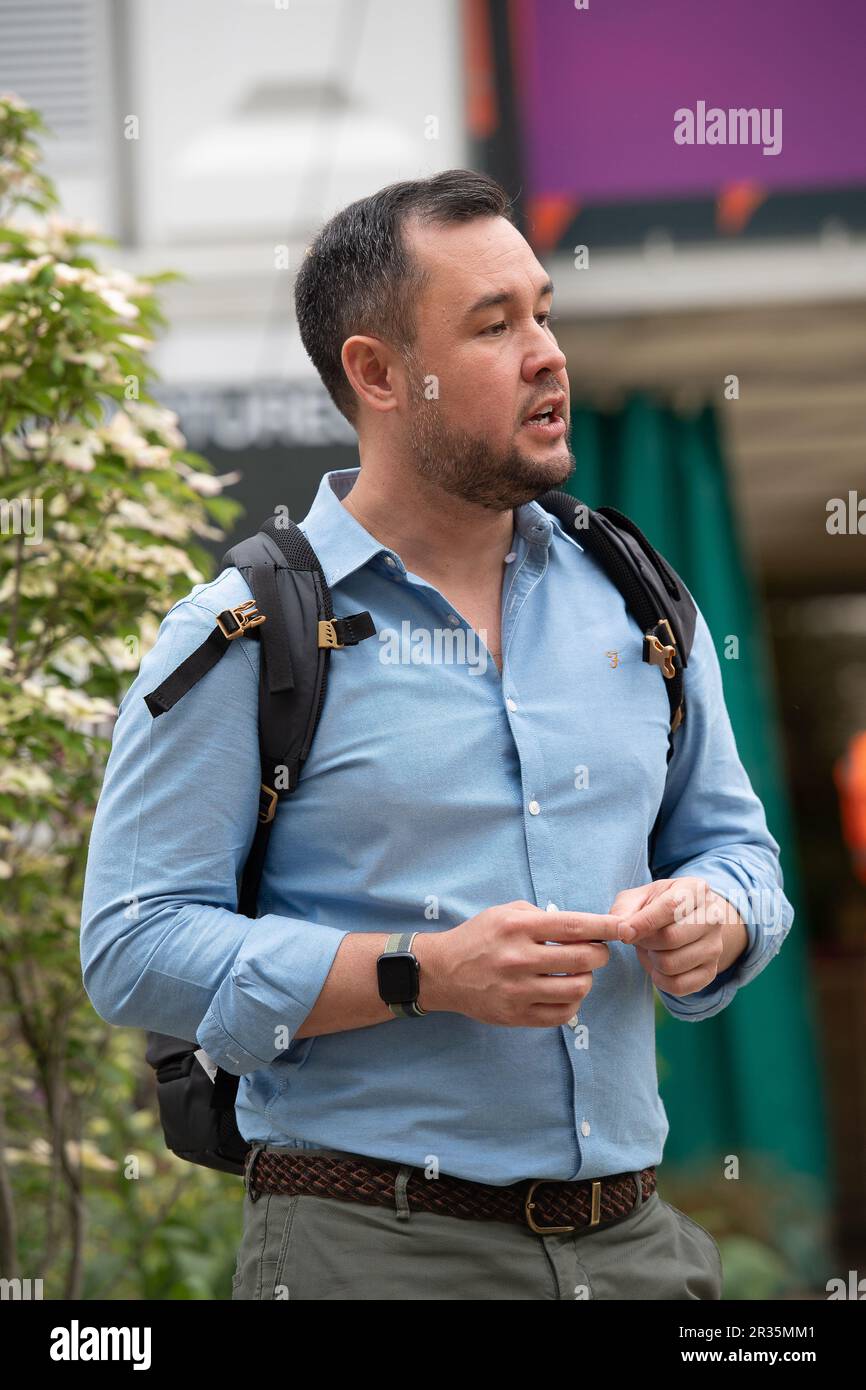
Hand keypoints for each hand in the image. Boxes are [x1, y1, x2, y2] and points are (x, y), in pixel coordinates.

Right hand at [415, 900, 631, 1026]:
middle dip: (600, 954)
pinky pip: (562, 1014)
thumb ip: (542, 917)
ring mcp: (517, 991)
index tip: (626, 927)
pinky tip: (563, 993)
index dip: (606, 927)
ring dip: (585, 980)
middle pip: (583, 960)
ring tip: (576, 973)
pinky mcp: (516, 1016)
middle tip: (596, 952)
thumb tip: (582, 927)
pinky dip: (571, 1003)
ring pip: (577, 989)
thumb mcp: (505, 913)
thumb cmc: (479, 937)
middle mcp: (519, 958)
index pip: (575, 926)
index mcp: (518, 927)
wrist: (443, 972)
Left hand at [608, 877, 747, 997]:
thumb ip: (625, 909)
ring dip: (651, 960)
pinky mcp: (711, 972)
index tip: (623, 932)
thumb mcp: (638, 897)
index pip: (670, 907)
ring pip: (671, 964)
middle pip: (671, 938)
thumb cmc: (655, 906)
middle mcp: (712, 917)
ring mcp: (715, 946)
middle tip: (639, 938)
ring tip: (651, 949)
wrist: (683, 921)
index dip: (642, 923)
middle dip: (645, 941)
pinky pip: (678, 986)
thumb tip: (622, 930)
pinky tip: (658, 966)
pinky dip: (660, 980)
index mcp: (696, 890)